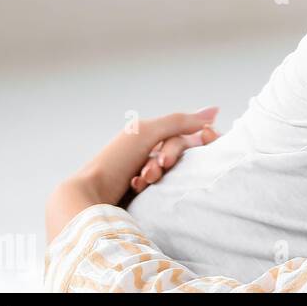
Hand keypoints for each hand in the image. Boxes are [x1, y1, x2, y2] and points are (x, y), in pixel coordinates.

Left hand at [48, 108, 221, 241]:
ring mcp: (148, 173)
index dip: (194, 141)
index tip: (190, 147)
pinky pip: (166, 187)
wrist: (90, 196)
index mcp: (149, 134)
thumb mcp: (148, 132)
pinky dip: (153, 186)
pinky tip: (137, 189)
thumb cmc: (115, 161)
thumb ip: (180, 121)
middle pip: (181, 151)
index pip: (188, 134)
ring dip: (158, 173)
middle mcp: (149, 151)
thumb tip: (215, 109)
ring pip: (175, 170)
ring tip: (142, 182)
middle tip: (154, 170)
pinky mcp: (146, 195)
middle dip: (169, 157)